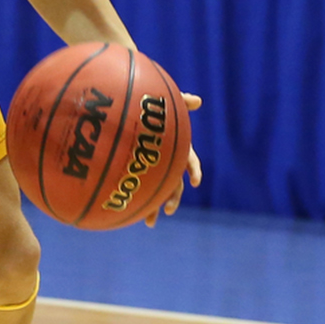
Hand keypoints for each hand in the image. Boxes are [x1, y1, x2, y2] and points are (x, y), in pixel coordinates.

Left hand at [144, 92, 202, 227]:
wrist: (131, 110)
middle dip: (172, 198)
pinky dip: (135, 201)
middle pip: (174, 183)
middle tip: (168, 211)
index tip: (195, 181)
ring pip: (157, 192)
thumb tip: (198, 100)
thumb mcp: (165, 102)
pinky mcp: (138, 171)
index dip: (193, 170)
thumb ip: (179, 101)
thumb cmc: (151, 105)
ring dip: (154, 208)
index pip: (189, 160)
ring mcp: (154, 168)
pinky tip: (126, 213)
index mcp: (177, 147)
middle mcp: (168, 160)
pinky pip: (139, 189)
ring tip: (148, 223)